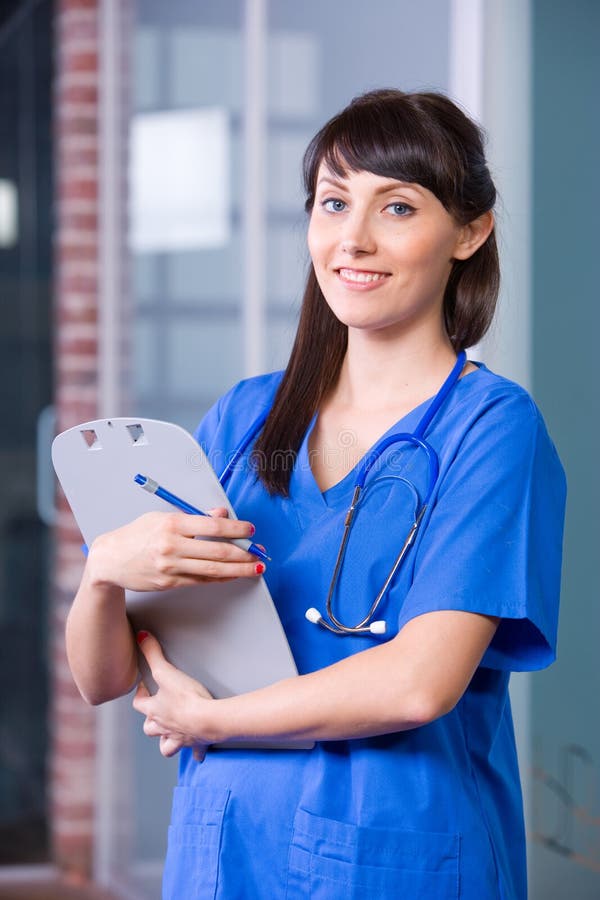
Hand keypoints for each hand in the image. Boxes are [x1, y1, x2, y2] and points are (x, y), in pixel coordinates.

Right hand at [86, 507, 264, 592]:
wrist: (110, 559)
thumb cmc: (137, 535)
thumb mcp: (162, 517)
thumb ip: (194, 517)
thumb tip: (221, 514)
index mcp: (172, 524)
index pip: (213, 526)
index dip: (236, 529)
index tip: (250, 530)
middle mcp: (172, 546)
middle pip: (218, 551)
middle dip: (244, 553)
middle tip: (260, 553)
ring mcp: (171, 567)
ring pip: (213, 570)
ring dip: (239, 570)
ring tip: (256, 568)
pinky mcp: (169, 583)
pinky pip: (201, 581)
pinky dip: (220, 578)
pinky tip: (233, 575)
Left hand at [132, 632, 214, 761]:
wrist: (208, 720)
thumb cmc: (186, 699)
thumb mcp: (167, 671)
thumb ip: (153, 653)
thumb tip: (140, 636)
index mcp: (154, 711)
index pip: (139, 703)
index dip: (140, 693)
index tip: (145, 685)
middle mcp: (164, 727)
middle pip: (150, 728)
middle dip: (151, 721)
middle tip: (157, 710)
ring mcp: (179, 737)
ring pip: (166, 746)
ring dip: (166, 741)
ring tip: (171, 733)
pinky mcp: (196, 743)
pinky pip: (195, 751)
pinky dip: (196, 750)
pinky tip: (199, 749)